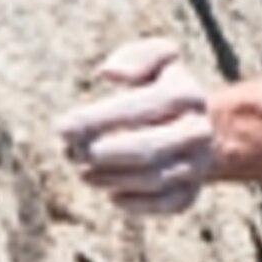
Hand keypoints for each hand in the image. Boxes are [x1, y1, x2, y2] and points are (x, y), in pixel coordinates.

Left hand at [57, 38, 217, 216]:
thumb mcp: (156, 61)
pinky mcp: (189, 196)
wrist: (196, 130)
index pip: (141, 108)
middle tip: (70, 152)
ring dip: (108, 177)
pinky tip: (110, 190)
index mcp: (187, 95)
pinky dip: (130, 201)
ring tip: (82, 169)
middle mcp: (198, 132)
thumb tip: (109, 73)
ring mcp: (197, 166)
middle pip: (147, 149)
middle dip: (101, 154)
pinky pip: (159, 205)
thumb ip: (136, 56)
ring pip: (150, 179)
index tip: (63, 128)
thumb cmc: (160, 90)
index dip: (99, 119)